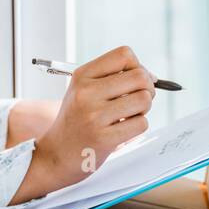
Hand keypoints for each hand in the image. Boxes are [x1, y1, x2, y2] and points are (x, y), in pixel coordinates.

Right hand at [10, 46, 155, 202]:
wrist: (57, 154)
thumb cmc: (77, 120)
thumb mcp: (83, 89)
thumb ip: (112, 77)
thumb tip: (151, 76)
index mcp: (82, 75)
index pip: (124, 54)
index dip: (138, 66)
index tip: (136, 81)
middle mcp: (86, 92)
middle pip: (140, 77)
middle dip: (147, 88)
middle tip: (138, 100)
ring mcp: (94, 116)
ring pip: (144, 100)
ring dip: (144, 109)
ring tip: (128, 115)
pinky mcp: (104, 138)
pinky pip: (141, 124)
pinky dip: (138, 126)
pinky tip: (122, 130)